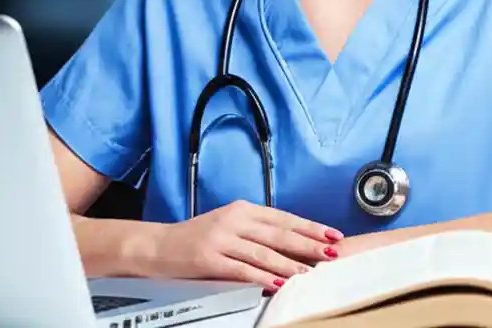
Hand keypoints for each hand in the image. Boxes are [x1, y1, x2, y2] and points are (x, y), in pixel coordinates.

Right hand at [145, 200, 341, 291]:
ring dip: (289, 264)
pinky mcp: (209, 258)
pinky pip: (242, 269)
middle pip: (279, 233)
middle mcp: (233, 220)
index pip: (283, 217)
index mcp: (241, 209)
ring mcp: (221, 238)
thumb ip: (257, 231)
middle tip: (331, 253)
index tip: (333, 235)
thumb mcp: (229, 225)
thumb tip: (294, 244)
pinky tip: (278, 283)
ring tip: (310, 273)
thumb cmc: (197, 238)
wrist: (159, 246)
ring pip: (263, 252)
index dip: (310, 227)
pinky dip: (262, 276)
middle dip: (308, 244)